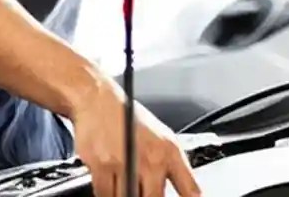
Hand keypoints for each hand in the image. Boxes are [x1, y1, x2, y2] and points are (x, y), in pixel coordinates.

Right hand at [70, 81, 200, 196]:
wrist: (98, 100)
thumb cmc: (128, 119)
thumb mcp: (161, 138)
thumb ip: (172, 167)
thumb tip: (184, 193)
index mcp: (170, 152)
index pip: (190, 189)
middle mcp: (151, 158)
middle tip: (141, 190)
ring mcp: (126, 163)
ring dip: (125, 194)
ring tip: (125, 183)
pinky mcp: (102, 166)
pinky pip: (105, 194)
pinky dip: (107, 193)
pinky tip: (109, 183)